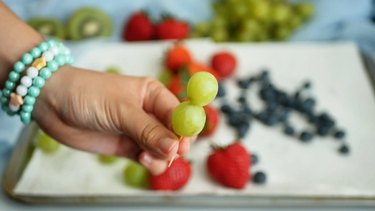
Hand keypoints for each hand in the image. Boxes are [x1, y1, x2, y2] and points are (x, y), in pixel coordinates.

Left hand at [33, 66, 191, 174]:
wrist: (53, 103)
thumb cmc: (88, 94)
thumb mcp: (121, 109)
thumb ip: (148, 130)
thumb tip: (175, 147)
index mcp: (155, 94)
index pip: (181, 113)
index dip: (187, 128)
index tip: (184, 143)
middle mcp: (151, 113)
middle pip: (177, 134)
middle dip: (174, 146)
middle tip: (167, 153)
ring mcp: (141, 131)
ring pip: (165, 150)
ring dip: (161, 157)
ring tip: (145, 156)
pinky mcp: (129, 147)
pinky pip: (150, 158)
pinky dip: (151, 162)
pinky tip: (140, 158)